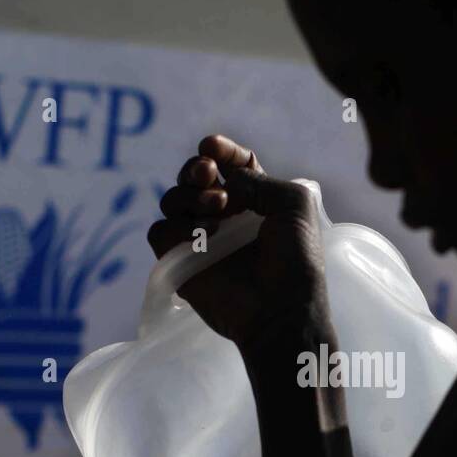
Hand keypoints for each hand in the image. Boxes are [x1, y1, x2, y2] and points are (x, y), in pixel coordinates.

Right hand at [147, 135, 330, 349]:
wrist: (281, 310)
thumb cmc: (296, 261)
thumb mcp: (294, 205)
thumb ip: (259, 180)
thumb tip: (225, 180)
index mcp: (254, 201)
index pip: (230, 165)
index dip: (220, 151)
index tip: (212, 147)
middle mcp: (225, 216)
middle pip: (194, 177)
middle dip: (197, 167)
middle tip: (209, 174)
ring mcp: (200, 239)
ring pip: (173, 199)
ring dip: (189, 194)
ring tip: (216, 207)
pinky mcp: (181, 262)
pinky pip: (160, 232)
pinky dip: (175, 227)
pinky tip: (203, 235)